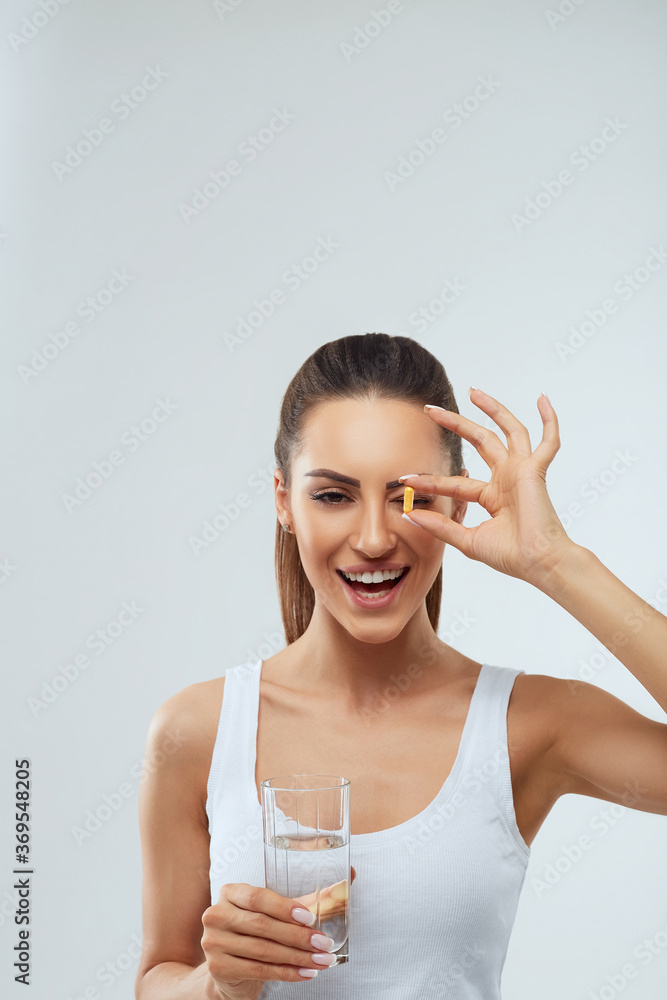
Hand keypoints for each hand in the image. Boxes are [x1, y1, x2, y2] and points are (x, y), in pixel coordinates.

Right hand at [201, 869, 355, 997]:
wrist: (230, 966)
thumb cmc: (257, 932)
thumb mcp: (278, 913)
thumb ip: (309, 900)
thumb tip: (348, 880)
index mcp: (230, 892)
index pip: (258, 897)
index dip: (285, 908)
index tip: (310, 918)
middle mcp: (216, 914)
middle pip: (262, 925)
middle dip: (298, 937)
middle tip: (325, 944)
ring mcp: (213, 942)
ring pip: (263, 950)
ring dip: (298, 957)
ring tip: (322, 961)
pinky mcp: (218, 967)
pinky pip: (259, 970)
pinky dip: (287, 973)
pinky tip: (306, 973)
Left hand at [400, 388, 574, 587]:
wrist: (538, 564)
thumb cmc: (510, 556)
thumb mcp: (467, 540)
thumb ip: (441, 526)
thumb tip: (410, 514)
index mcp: (491, 496)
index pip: (455, 482)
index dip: (430, 481)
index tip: (405, 479)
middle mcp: (506, 479)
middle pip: (479, 442)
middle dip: (455, 424)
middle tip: (431, 410)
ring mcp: (521, 472)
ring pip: (508, 431)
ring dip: (493, 410)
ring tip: (473, 392)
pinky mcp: (535, 471)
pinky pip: (548, 441)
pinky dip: (549, 420)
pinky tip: (542, 399)